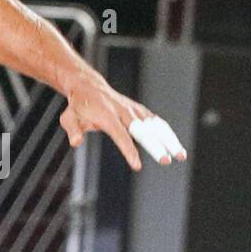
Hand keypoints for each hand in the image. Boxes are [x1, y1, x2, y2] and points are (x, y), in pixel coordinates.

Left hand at [59, 77, 186, 170]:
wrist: (88, 86)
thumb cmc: (78, 106)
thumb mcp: (69, 117)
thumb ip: (72, 130)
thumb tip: (76, 142)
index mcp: (107, 115)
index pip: (120, 135)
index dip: (129, 150)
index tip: (137, 165)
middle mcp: (123, 111)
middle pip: (143, 130)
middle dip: (155, 145)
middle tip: (166, 160)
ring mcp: (133, 109)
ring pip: (154, 124)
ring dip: (169, 139)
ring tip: (181, 155)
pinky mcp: (139, 109)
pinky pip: (155, 121)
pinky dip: (166, 132)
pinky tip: (176, 145)